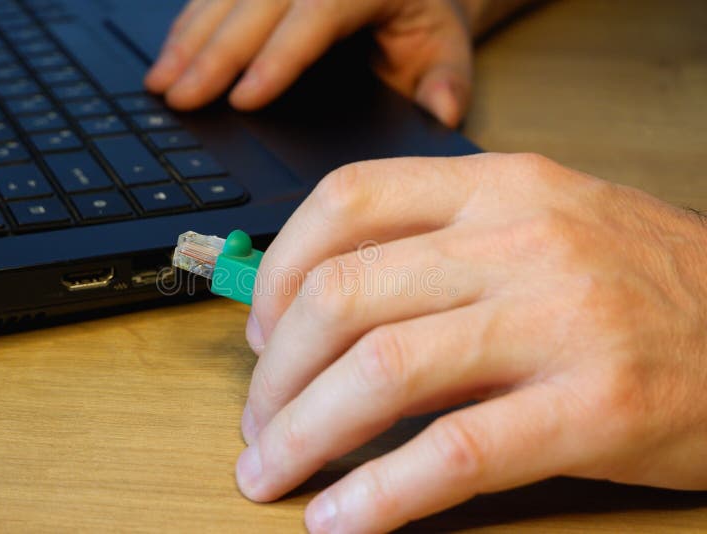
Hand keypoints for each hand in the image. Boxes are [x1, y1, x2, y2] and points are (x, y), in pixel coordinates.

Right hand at [145, 0, 474, 125]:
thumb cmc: (423, 15)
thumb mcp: (447, 44)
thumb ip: (448, 80)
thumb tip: (440, 112)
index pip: (316, 13)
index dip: (276, 57)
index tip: (242, 98)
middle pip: (256, 1)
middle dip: (213, 52)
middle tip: (178, 97)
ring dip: (190, 35)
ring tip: (160, 81)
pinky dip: (192, 18)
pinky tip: (171, 48)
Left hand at [237, 153, 706, 531]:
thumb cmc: (639, 278)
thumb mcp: (539, 222)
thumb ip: (439, 243)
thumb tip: (324, 298)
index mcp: (499, 187)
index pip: (349, 199)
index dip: (281, 267)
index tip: (260, 327)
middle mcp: (521, 241)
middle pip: (344, 295)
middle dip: (275, 370)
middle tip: (258, 417)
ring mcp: (558, 322)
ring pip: (382, 371)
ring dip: (305, 432)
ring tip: (272, 470)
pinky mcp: (594, 408)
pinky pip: (456, 453)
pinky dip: (380, 494)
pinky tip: (341, 520)